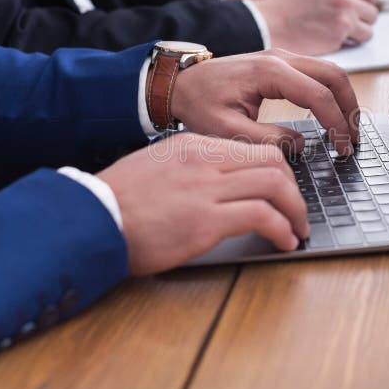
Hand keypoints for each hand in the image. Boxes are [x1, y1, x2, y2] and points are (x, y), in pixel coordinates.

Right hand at [98, 134, 307, 274]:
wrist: (89, 219)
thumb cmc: (117, 202)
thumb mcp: (156, 169)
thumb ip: (190, 170)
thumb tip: (222, 186)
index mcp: (192, 146)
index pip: (253, 150)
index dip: (279, 172)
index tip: (284, 192)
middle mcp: (203, 161)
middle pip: (272, 162)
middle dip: (294, 189)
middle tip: (298, 213)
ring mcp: (205, 188)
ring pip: (275, 185)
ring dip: (295, 210)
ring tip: (297, 230)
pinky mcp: (205, 220)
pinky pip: (262, 216)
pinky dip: (282, 228)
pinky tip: (283, 241)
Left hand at [170, 48, 359, 155]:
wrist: (178, 82)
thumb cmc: (197, 104)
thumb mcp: (227, 131)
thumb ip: (267, 140)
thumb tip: (300, 145)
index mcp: (269, 72)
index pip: (319, 96)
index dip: (337, 125)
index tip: (342, 149)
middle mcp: (280, 57)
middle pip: (334, 75)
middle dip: (350, 109)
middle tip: (353, 140)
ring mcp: (282, 56)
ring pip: (330, 70)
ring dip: (344, 99)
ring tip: (347, 130)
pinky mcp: (280, 62)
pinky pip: (317, 72)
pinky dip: (331, 92)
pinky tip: (331, 115)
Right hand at [253, 0, 377, 55]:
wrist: (268, 23)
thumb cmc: (286, 10)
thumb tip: (357, 3)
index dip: (365, 3)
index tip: (359, 11)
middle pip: (373, 12)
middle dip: (362, 21)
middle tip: (349, 27)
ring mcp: (344, 15)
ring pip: (368, 30)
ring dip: (356, 35)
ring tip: (338, 35)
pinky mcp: (339, 34)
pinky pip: (356, 42)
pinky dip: (347, 44)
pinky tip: (331, 41)